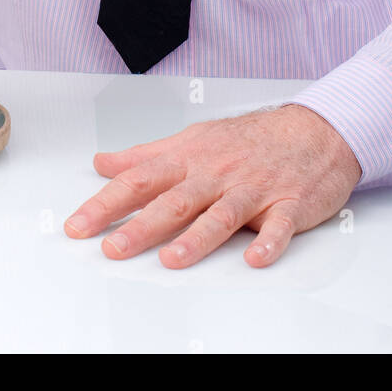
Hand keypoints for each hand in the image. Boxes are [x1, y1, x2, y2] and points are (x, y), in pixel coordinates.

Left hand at [63, 103, 360, 268]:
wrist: (313, 130)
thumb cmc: (247, 139)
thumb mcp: (191, 141)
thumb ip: (145, 156)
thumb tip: (103, 163)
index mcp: (189, 159)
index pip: (139, 180)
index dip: (106, 204)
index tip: (78, 226)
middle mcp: (216, 174)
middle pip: (174, 201)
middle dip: (141, 226)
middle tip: (112, 248)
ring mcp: (253, 189)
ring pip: (221, 215)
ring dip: (197, 238)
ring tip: (172, 260)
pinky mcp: (289, 204)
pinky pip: (279, 226)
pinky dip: (269, 241)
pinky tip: (256, 257)